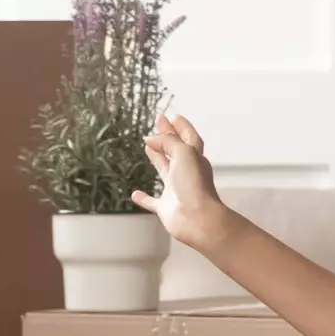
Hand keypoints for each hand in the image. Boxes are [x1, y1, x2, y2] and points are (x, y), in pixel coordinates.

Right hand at [133, 114, 228, 248]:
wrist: (199, 218)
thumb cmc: (195, 185)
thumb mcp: (184, 152)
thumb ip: (168, 142)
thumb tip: (151, 139)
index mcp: (195, 159)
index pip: (189, 138)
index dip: (182, 127)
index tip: (173, 117)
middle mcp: (187, 173)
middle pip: (176, 151)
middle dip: (168, 137)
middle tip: (158, 124)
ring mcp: (177, 191)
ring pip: (165, 171)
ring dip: (157, 159)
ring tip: (147, 148)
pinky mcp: (167, 208)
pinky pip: (153, 202)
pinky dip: (144, 198)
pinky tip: (135, 194)